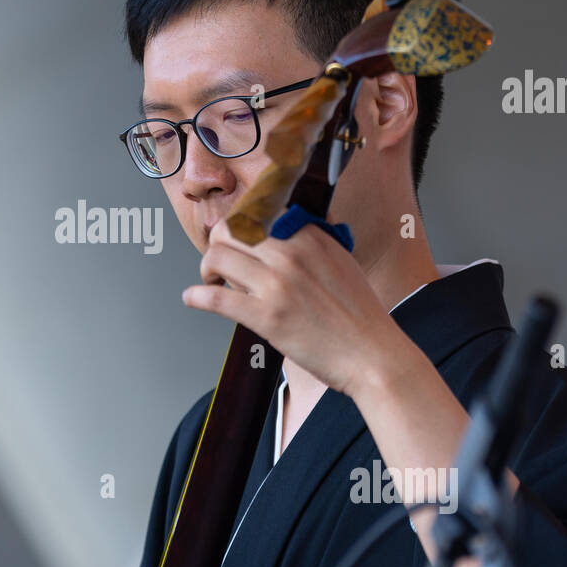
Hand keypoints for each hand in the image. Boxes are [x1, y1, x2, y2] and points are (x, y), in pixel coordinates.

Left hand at [182, 219, 412, 398]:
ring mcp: (278, 285)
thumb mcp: (340, 259)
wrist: (373, 355)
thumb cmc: (359, 314)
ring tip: (211, 279)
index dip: (238, 225)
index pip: (256, 212)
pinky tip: (193, 297)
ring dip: (206, 267)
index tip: (234, 237)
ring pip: (218, 256)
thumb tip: (284, 227)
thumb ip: (311, 240)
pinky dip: (197, 296)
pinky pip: (217, 297)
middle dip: (216, 242)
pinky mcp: (267, 317)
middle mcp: (291, 253)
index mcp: (309, 235)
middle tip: (219, 260)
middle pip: (229, 229)